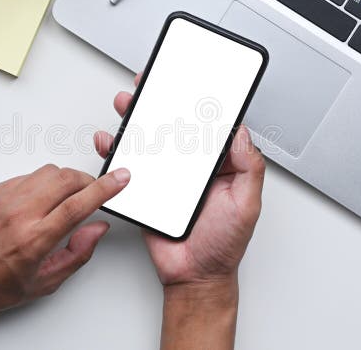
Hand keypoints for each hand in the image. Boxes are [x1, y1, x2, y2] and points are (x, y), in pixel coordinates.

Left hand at [0, 164, 130, 332]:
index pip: (78, 203)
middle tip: (93, 193)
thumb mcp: (44, 282)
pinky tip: (41, 201)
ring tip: (66, 198)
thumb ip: (77, 253)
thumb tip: (97, 229)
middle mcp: (18, 214)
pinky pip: (27, 177)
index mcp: (34, 239)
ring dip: (65, 181)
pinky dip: (42, 184)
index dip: (105, 188)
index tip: (120, 178)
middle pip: (65, 179)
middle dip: (87, 181)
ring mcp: (3, 200)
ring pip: (47, 172)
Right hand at [93, 73, 264, 287]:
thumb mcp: (247, 205)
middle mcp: (192, 167)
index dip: (199, 103)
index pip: (209, 126)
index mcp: (218, 165)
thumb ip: (250, 168)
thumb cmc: (223, 246)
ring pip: (150, 141)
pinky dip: (116, 151)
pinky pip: (129, 166)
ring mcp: (168, 177)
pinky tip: (110, 140)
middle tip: (149, 84)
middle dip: (159, 102)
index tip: (189, 83)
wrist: (195, 277)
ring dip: (135, 119)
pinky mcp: (147, 189)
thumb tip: (242, 133)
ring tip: (126, 104)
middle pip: (174, 126)